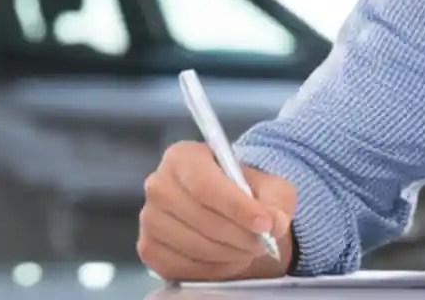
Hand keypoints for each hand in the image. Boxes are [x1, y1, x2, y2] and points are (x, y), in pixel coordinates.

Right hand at [138, 141, 296, 281]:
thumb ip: (275, 201)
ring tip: (250, 248)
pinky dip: (214, 267)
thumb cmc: (244, 190)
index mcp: (183, 156)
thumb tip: (274, 223)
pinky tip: (230, 257)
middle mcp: (159, 184)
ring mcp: (149, 218)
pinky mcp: (149, 248)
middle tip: (263, 241)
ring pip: (193, 245)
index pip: (205, 185)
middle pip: (200, 217)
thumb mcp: (269, 185)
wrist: (226, 208)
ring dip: (230, 252)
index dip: (237, 208)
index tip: (264, 223)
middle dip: (239, 234)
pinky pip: (182, 267)